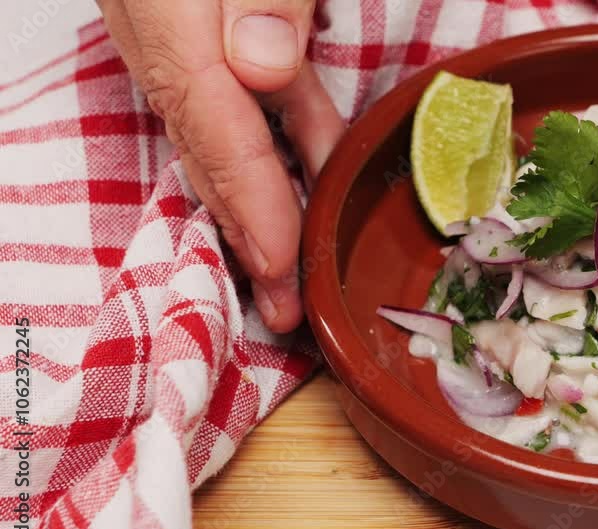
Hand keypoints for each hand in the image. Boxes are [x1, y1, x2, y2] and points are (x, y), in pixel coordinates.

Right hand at [96, 0, 344, 332]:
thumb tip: (262, 66)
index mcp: (163, 12)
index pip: (210, 124)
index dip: (249, 202)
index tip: (282, 263)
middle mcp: (158, 31)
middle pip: (207, 149)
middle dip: (249, 234)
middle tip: (282, 307)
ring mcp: (177, 29)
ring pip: (224, 131)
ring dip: (267, 200)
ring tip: (294, 264)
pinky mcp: (202, 22)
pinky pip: (242, 93)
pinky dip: (280, 137)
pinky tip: (315, 170)